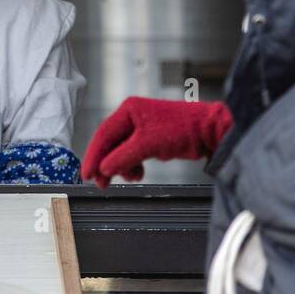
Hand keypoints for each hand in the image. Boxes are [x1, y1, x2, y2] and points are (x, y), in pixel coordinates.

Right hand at [81, 97, 232, 186]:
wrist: (208, 131)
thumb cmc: (182, 129)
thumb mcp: (147, 145)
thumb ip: (122, 157)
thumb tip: (104, 169)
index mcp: (128, 110)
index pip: (103, 135)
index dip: (93, 156)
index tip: (87, 174)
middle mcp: (132, 117)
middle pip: (110, 143)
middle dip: (106, 164)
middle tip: (101, 183)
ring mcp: (141, 128)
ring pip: (121, 151)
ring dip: (121, 167)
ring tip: (128, 178)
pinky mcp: (150, 138)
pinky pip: (133, 154)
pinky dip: (132, 165)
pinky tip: (137, 173)